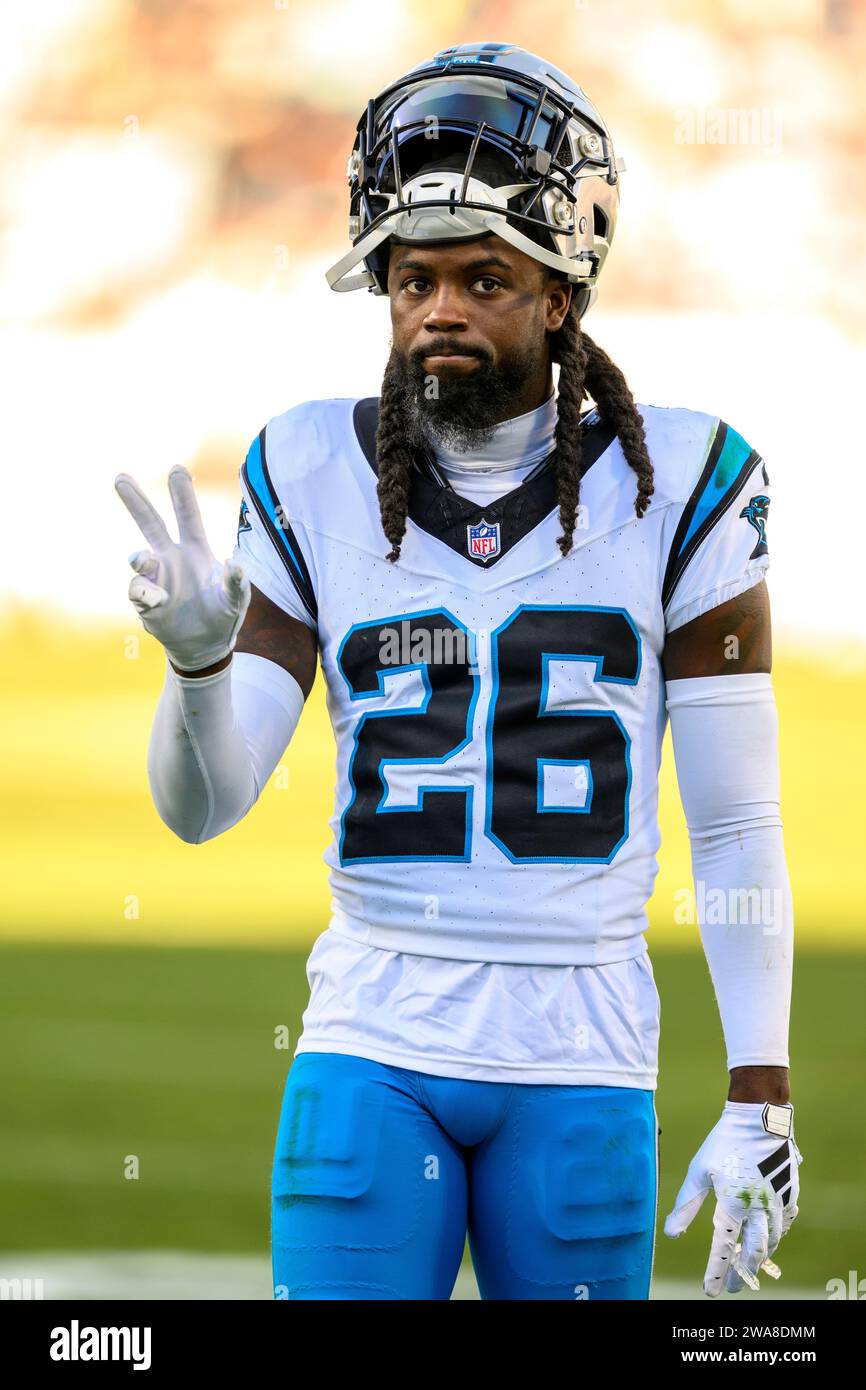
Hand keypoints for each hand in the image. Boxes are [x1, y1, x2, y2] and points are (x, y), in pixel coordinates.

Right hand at [115, 467, 249, 672]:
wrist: (205, 645)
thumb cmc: (223, 614)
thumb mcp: (236, 600)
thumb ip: (237, 583)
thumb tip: (236, 564)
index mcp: (196, 551)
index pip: (188, 517)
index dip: (182, 494)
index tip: (177, 469)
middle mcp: (172, 558)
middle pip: (151, 524)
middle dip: (136, 502)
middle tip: (120, 478)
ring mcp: (156, 578)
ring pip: (138, 558)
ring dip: (139, 557)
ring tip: (141, 559)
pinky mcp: (146, 601)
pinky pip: (138, 590)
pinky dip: (145, 592)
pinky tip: (158, 600)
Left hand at [664, 1101, 801, 1295]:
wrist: (759, 1118)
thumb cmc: (724, 1142)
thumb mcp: (699, 1172)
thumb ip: (686, 1205)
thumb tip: (671, 1234)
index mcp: (732, 1204)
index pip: (723, 1248)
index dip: (716, 1272)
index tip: (711, 1291)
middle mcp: (758, 1208)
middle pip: (753, 1253)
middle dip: (742, 1273)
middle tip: (733, 1286)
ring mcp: (777, 1202)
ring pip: (771, 1241)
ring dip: (759, 1257)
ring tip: (747, 1264)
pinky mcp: (790, 1194)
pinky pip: (784, 1223)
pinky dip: (775, 1235)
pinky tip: (769, 1238)